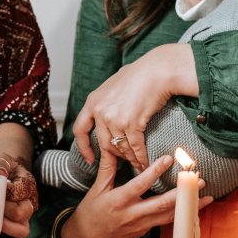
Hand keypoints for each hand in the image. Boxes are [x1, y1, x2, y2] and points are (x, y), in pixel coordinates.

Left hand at [0, 153, 38, 237]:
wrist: (4, 172)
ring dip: (6, 225)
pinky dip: (9, 231)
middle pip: (22, 212)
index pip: (17, 193)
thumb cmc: (1, 167)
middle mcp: (30, 199)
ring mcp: (26, 212)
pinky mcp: (20, 221)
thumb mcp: (0, 159)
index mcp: (27, 182)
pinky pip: (20, 232)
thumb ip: (0, 163)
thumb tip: (0, 174)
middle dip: (4, 210)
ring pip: (22, 227)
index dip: (4, 194)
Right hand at [62, 147, 210, 237]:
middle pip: (162, 205)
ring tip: (207, 197)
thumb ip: (107, 168)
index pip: (140, 185)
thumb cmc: (90, 213)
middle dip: (183, 194)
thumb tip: (112, 146)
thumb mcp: (96, 189)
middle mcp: (132, 214)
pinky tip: (193, 209)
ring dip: (189, 208)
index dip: (154, 172)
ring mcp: (140, 225)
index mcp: (119, 201)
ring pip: (169, 217)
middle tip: (199, 181)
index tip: (169, 158)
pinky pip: (165, 222)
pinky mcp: (145, 231)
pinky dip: (180, 216)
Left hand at [72, 43, 198, 173]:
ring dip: (130, 159)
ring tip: (137, 166)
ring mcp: (114, 118)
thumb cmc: (140, 74)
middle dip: (115, 156)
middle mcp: (100, 111)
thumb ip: (108, 99)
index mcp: (93, 101)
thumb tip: (110, 106)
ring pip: (120, 147)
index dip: (84, 147)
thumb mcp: (114, 84)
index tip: (90, 159)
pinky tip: (145, 164)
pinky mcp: (131, 124)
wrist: (157, 70)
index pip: (80, 129)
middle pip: (104, 143)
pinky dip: (140, 158)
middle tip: (123, 164)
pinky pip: (135, 148)